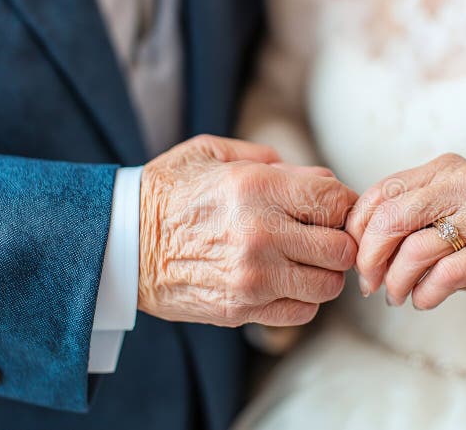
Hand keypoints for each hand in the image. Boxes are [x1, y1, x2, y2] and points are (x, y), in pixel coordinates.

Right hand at [138, 135, 357, 326]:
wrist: (122, 243)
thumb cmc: (170, 192)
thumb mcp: (216, 153)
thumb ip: (273, 161)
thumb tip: (319, 178)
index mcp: (258, 188)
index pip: (336, 201)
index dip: (343, 205)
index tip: (331, 208)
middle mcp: (261, 234)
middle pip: (341, 248)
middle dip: (338, 241)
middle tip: (322, 236)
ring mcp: (253, 277)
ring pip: (328, 286)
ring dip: (323, 273)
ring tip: (303, 261)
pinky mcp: (242, 309)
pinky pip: (302, 312)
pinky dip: (302, 298)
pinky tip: (284, 281)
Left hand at [346, 153, 465, 319]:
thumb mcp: (447, 218)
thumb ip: (408, 221)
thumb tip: (355, 246)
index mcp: (444, 169)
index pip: (381, 193)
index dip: (358, 230)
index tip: (355, 258)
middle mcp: (465, 181)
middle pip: (391, 218)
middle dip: (369, 258)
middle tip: (368, 283)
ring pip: (416, 248)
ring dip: (396, 282)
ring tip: (396, 297)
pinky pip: (446, 273)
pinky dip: (426, 293)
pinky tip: (424, 301)